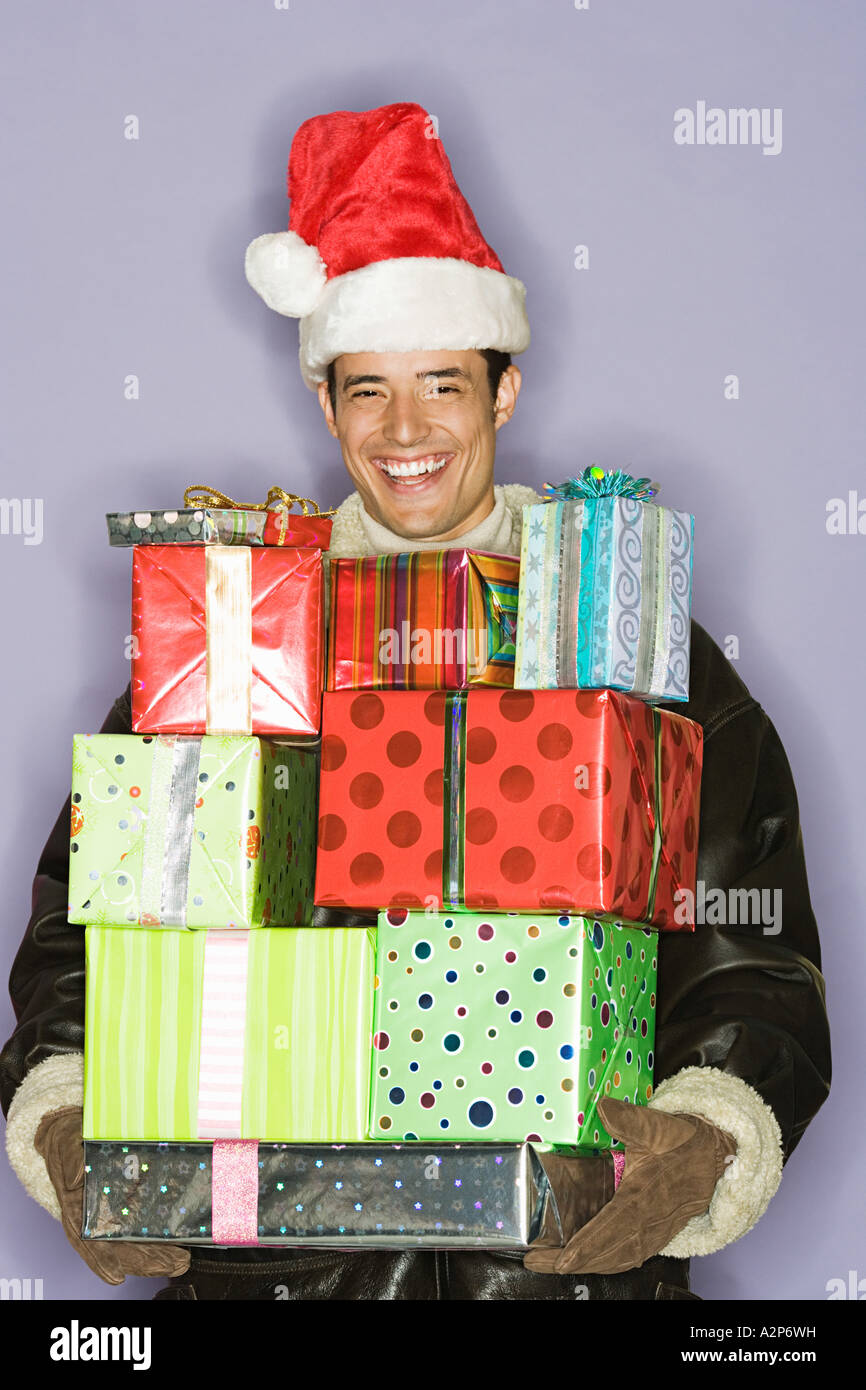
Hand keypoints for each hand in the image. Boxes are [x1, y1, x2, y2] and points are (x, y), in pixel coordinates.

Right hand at [34, 1106, 190, 1285]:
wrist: (79, 1123)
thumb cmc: (69, 1135)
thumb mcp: (65, 1140)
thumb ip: (69, 1159)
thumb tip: (74, 1180)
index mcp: (76, 1203)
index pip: (85, 1239)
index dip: (101, 1260)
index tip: (117, 1276)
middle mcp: (97, 1211)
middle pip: (118, 1245)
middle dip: (143, 1260)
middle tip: (171, 1265)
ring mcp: (116, 1206)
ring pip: (135, 1238)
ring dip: (157, 1253)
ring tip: (181, 1261)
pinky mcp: (132, 1196)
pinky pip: (147, 1219)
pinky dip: (161, 1233)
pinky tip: (181, 1242)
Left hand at [524, 1097, 736, 1274]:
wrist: (712, 1159)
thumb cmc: (681, 1142)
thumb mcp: (656, 1125)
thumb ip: (628, 1118)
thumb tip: (603, 1107)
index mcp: (645, 1196)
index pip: (612, 1227)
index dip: (588, 1245)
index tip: (564, 1258)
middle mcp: (649, 1221)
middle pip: (608, 1252)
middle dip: (573, 1262)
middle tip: (538, 1262)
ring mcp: (654, 1234)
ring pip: (617, 1259)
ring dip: (586, 1266)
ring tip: (551, 1265)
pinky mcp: (656, 1237)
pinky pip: (628, 1257)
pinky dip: (605, 1264)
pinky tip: (586, 1264)